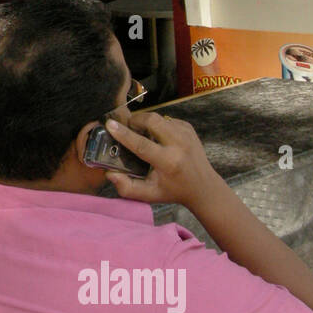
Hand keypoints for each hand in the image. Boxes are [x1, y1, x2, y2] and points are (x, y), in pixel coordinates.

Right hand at [102, 111, 220, 209]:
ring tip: (141, 133)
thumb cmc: (173, 191)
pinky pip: (166, 119)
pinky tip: (157, 137)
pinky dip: (157, 125)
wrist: (203, 186)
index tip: (110, 125)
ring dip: (145, 122)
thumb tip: (110, 173)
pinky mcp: (188, 128)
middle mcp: (179, 145)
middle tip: (127, 128)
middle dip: (135, 120)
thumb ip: (127, 187)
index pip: (142, 144)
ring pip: (158, 117)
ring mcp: (185, 134)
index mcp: (168, 162)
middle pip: (151, 120)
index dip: (124, 134)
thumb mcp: (149, 195)